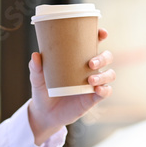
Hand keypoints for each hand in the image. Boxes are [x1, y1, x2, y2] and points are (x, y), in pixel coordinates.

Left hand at [27, 28, 114, 143]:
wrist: (44, 113)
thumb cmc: (43, 90)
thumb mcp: (37, 78)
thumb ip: (36, 68)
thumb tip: (36, 55)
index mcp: (78, 59)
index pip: (93, 43)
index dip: (100, 36)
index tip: (102, 33)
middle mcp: (89, 69)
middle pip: (106, 57)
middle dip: (103, 57)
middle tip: (90, 63)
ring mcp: (93, 83)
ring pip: (109, 74)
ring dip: (104, 75)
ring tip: (91, 80)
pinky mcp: (92, 98)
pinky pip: (106, 92)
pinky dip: (104, 90)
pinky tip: (97, 90)